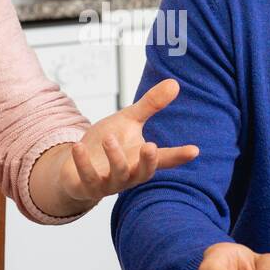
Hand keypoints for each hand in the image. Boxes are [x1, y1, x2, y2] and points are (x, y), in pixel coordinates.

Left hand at [56, 78, 198, 206]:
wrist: (75, 166)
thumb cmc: (107, 143)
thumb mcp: (128, 121)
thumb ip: (150, 105)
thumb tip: (174, 83)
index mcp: (141, 159)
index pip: (164, 159)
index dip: (179, 156)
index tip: (194, 150)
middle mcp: (129, 174)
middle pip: (144, 173)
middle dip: (147, 161)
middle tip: (150, 145)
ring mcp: (109, 183)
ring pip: (117, 175)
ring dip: (114, 157)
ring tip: (109, 138)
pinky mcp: (88, 187)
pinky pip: (88, 178)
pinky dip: (83, 163)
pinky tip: (79, 145)